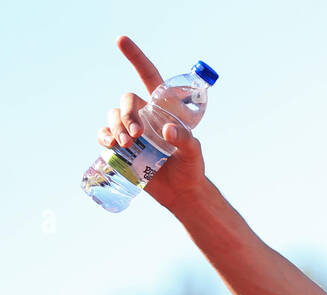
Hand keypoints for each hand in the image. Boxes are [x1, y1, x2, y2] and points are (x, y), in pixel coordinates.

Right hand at [95, 36, 206, 211]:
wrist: (182, 194)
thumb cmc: (192, 169)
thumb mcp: (194, 154)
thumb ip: (185, 141)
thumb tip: (167, 130)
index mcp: (163, 109)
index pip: (148, 77)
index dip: (135, 57)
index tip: (120, 39)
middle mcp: (145, 116)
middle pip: (127, 101)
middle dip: (127, 114)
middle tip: (136, 135)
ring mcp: (132, 132)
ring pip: (113, 117)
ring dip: (115, 127)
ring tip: (127, 145)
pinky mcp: (121, 148)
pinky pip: (104, 135)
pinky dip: (104, 137)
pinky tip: (110, 145)